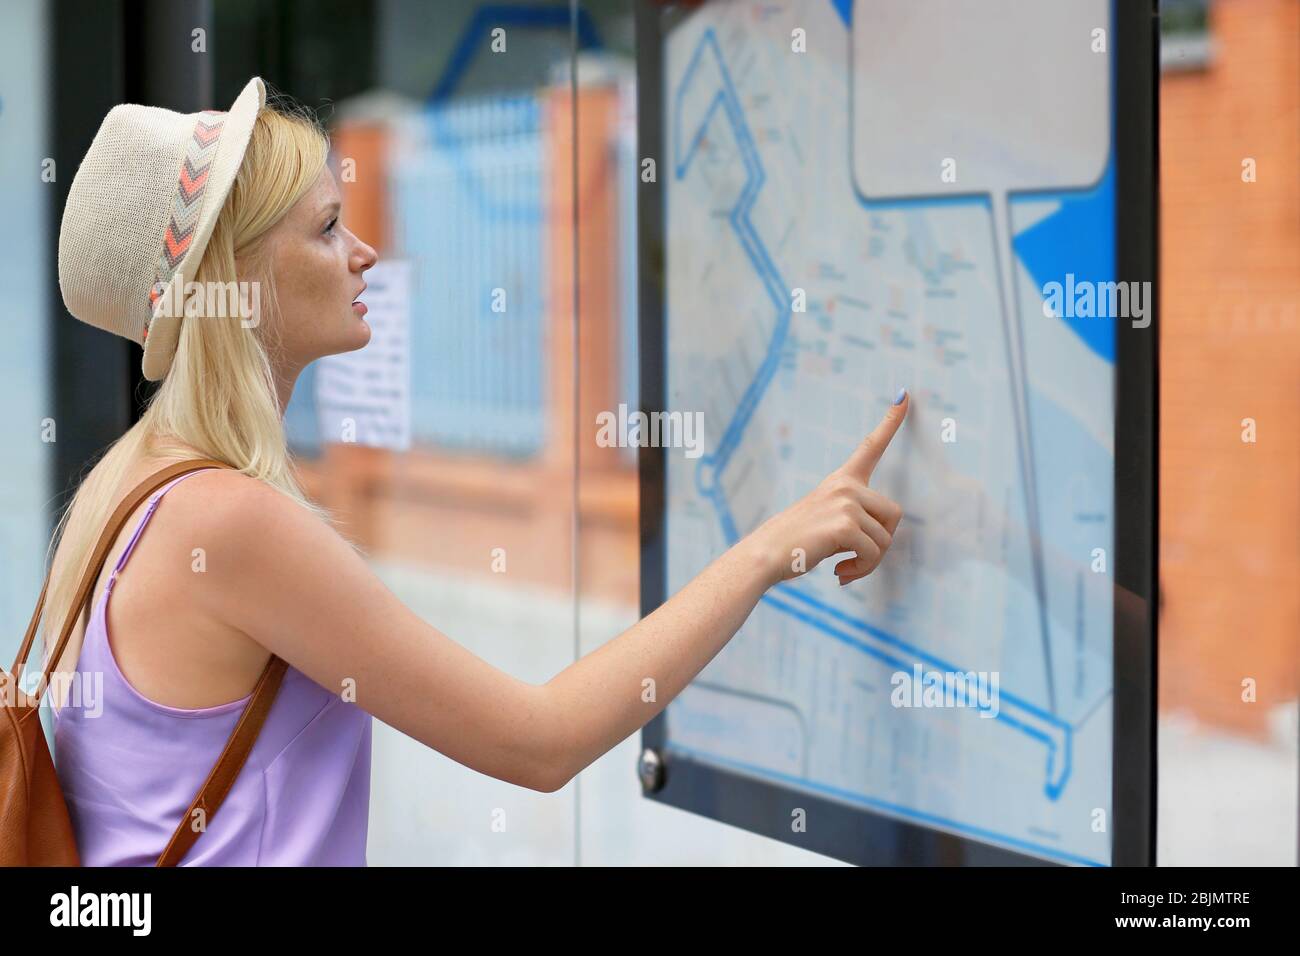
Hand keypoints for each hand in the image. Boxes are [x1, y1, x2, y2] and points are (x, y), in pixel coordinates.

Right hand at [747, 391, 907, 587]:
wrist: (765, 554)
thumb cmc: (795, 542)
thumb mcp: (826, 521)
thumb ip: (853, 521)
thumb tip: (881, 545)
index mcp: (841, 481)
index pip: (871, 446)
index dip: (891, 421)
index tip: (904, 393)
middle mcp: (846, 486)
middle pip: (894, 514)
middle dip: (882, 542)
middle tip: (857, 558)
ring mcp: (846, 502)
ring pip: (885, 539)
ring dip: (869, 562)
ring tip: (844, 567)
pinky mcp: (845, 525)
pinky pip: (873, 553)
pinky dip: (861, 569)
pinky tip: (840, 572)